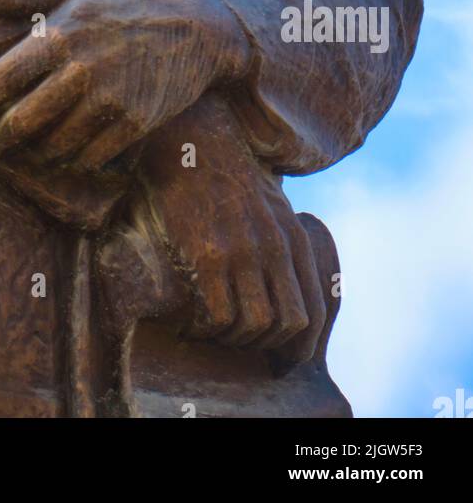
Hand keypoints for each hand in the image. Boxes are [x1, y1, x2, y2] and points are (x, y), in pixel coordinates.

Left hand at [0, 0, 250, 171]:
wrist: (196, 28)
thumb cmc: (125, 4)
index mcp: (57, 36)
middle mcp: (78, 70)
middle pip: (19, 123)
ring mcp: (107, 100)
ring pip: (51, 145)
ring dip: (34, 152)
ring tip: (29, 146)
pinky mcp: (134, 123)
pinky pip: (88, 157)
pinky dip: (72, 159)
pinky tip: (68, 151)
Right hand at [133, 95, 331, 360]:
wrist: (192, 140)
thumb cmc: (227, 175)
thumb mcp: (271, 206)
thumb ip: (283, 244)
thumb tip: (284, 290)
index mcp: (294, 238)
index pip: (313, 313)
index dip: (299, 349)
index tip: (280, 362)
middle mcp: (275, 247)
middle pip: (286, 325)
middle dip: (263, 347)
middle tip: (237, 344)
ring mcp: (243, 251)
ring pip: (253, 326)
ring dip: (230, 340)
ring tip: (210, 331)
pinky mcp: (208, 252)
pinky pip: (216, 314)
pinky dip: (205, 329)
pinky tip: (190, 320)